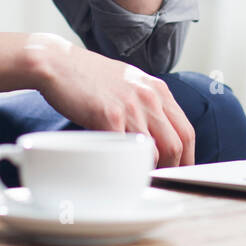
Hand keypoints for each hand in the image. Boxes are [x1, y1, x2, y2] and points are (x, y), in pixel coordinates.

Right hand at [24, 33, 195, 166]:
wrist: (59, 63)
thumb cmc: (90, 77)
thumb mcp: (130, 83)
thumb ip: (148, 104)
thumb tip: (160, 136)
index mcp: (158, 90)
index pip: (186, 131)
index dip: (187, 157)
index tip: (179, 171)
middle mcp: (149, 97)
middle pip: (176, 145)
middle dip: (170, 169)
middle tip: (158, 181)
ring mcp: (131, 106)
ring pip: (154, 152)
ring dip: (146, 171)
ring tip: (135, 178)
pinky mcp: (109, 116)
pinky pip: (125, 151)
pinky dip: (123, 166)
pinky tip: (115, 170)